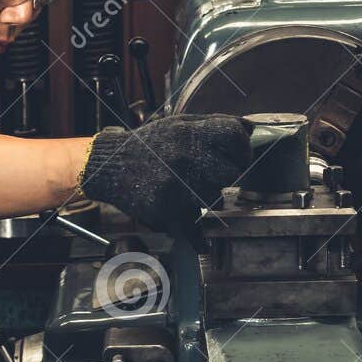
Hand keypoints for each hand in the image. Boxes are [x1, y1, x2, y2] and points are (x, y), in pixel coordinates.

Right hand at [79, 114, 250, 232]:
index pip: (234, 136)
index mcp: (189, 132)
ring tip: (191, 189)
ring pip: (215, 197)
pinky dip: (198, 233)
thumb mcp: (178, 124)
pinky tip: (200, 238)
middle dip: (227, 175)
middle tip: (214, 174)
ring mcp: (177, 184)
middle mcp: (185, 156)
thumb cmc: (149, 145)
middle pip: (231, 171)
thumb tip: (251, 128)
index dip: (241, 147)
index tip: (238, 154)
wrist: (110, 166)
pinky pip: (195, 224)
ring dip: (209, 196)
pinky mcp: (168, 207)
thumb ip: (214, 123)